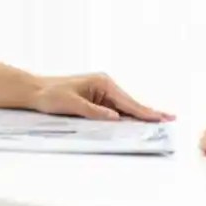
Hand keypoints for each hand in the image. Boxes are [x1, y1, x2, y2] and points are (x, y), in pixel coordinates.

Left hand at [29, 73, 173, 121]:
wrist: (36, 91)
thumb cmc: (51, 95)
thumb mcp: (72, 104)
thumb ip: (94, 112)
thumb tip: (115, 118)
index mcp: (103, 83)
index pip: (128, 102)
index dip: (145, 112)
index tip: (161, 118)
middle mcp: (105, 85)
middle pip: (131, 104)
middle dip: (149, 113)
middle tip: (170, 119)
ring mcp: (102, 92)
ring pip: (125, 107)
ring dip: (139, 115)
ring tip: (160, 121)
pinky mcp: (97, 98)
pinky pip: (116, 109)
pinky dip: (127, 116)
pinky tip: (136, 122)